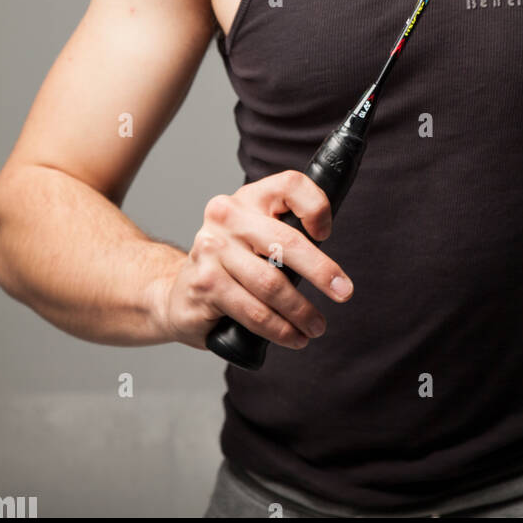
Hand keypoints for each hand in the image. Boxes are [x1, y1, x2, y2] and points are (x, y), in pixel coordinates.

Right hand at [155, 171, 353, 351]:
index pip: (290, 185)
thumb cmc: (231, 263)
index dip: (316, 206)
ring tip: (316, 326)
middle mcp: (227, 217)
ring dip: (301, 311)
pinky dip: (279, 330)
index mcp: (248, 198)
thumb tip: (332, 262)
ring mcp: (212, 250)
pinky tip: (293, 337)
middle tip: (343, 292)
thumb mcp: (257, 236)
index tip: (327, 233)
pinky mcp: (205, 285)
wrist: (179, 292)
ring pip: (271, 284)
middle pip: (286, 240)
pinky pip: (253, 312)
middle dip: (321, 270)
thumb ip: (287, 234)